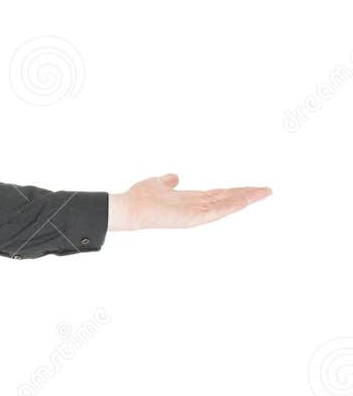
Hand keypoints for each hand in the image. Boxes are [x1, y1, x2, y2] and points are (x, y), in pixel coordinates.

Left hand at [108, 174, 270, 232]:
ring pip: (226, 206)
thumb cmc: (140, 197)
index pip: (220, 195)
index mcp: (192, 200)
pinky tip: (245, 200)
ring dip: (245, 199)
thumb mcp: (158, 183)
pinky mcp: (191, 219)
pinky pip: (215, 212)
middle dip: (248, 195)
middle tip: (267, 190)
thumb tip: (174, 177)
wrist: (129, 207)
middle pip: (227, 200)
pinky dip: (231, 206)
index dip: (236, 191)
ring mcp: (195, 215)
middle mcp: (196, 208)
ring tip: (263, 193)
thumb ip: (168, 181)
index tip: (253, 188)